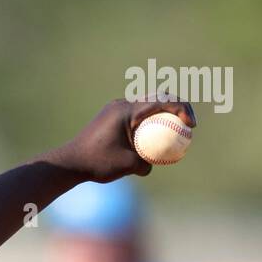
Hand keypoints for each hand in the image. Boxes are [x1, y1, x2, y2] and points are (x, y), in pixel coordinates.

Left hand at [52, 96, 196, 182]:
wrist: (69, 162)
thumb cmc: (96, 163)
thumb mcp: (127, 165)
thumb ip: (146, 163)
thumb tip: (153, 164)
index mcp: (126, 110)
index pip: (162, 100)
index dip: (182, 109)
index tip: (191, 126)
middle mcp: (121, 104)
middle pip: (156, 97)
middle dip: (177, 106)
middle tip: (189, 124)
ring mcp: (114, 109)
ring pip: (146, 104)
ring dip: (162, 112)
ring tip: (175, 129)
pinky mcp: (110, 116)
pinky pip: (136, 114)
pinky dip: (148, 121)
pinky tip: (154, 136)